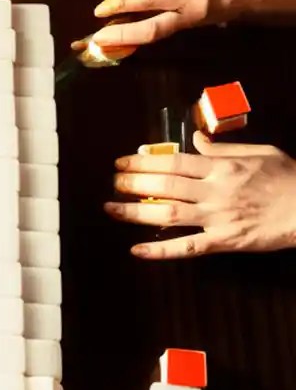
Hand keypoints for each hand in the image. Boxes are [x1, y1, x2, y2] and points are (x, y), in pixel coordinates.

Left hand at [105, 132, 295, 258]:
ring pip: (169, 215)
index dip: (144, 162)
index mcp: (222, 168)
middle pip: (165, 186)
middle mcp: (215, 191)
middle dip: (133, 183)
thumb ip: (223, 148)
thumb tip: (195, 139)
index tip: (122, 162)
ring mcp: (218, 218)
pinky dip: (161, 250)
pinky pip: (188, 248)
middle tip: (112, 182)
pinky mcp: (224, 241)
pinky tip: (137, 250)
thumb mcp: (260, 152)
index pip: (173, 162)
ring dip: (135, 213)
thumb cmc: (289, 177)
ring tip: (111, 209)